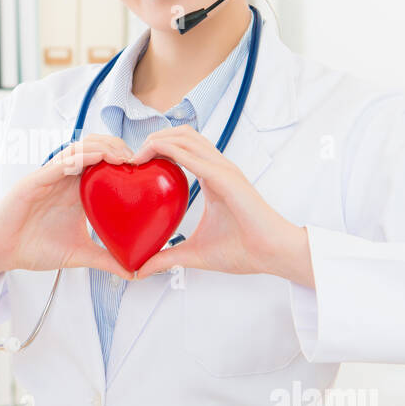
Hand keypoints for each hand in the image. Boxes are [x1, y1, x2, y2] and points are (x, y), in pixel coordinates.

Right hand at [0, 134, 135, 304]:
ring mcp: (49, 177)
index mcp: (76, 190)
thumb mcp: (79, 255)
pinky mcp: (34, 181)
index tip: (145, 168)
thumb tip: (134, 272)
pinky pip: (58, 164)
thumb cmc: (35, 248)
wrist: (1, 253)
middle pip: (94, 148)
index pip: (103, 163)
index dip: (123, 159)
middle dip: (117, 147)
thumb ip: (106, 259)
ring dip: (101, 147)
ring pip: (78, 149)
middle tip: (138, 158)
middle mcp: (65, 179)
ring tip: (122, 156)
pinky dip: (77, 158)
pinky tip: (94, 159)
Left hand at [127, 124, 313, 286]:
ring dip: (157, 139)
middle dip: (154, 138)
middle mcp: (218, 167)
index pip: (183, 148)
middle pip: (182, 134)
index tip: (135, 165)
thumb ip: (168, 258)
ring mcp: (224, 169)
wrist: (273, 255)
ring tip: (136, 156)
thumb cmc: (244, 251)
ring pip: (186, 136)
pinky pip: (192, 155)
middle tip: (131, 158)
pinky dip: (168, 149)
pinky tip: (150, 155)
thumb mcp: (195, 253)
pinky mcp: (226, 177)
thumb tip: (140, 270)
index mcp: (213, 178)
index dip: (158, 148)